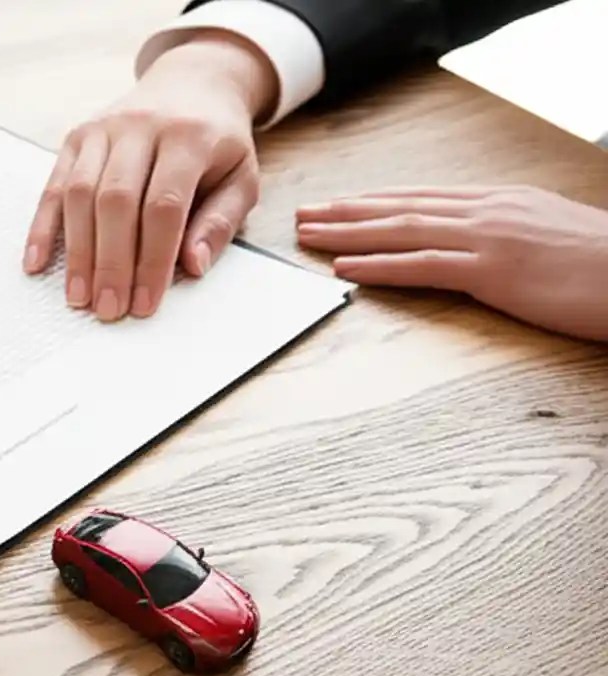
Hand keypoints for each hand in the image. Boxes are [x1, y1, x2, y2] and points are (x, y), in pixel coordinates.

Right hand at [22, 31, 276, 320]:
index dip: (152, 258)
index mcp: (188, 137)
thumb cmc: (220, 144)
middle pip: (115, 201)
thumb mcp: (242, 179)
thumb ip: (220, 223)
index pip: (163, 205)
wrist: (193, 83)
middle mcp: (140, 126)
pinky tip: (36, 263)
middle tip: (107, 310)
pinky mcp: (76, 136)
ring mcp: (103, 129)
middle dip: (110, 262)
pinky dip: (42, 227)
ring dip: (76, 252)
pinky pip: (53, 185)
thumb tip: (191, 266)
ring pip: (79, 194)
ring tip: (78, 297)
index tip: (145, 303)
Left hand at [297, 185, 607, 341]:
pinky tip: (344, 267)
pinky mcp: (493, 271)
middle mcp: (488, 211)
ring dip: (348, 233)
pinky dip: (378, 265)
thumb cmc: (602, 265)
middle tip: (305, 213)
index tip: (340, 204)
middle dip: (348, 211)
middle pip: (402, 207)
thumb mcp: (549, 236)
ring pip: (402, 230)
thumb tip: (479, 243)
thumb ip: (509, 234)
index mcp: (501, 201)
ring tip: (309, 235)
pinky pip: (423, 266)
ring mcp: (489, 238)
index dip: (375, 201)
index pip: (423, 198)